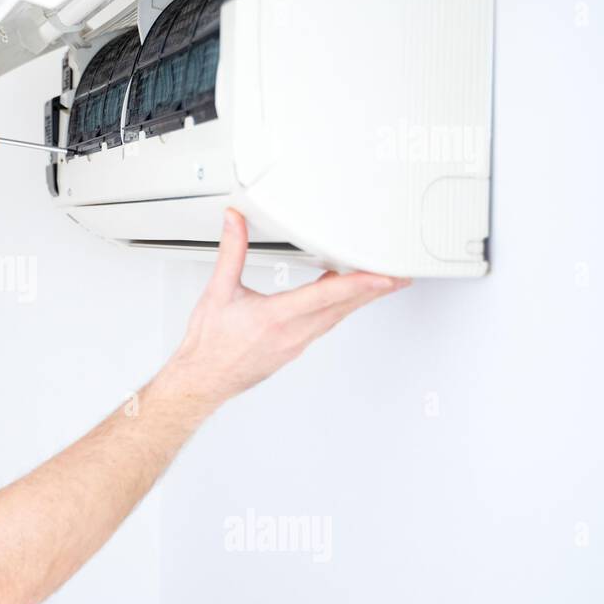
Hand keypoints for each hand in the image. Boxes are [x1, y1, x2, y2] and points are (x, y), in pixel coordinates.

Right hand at [161, 208, 409, 409]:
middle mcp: (292, 334)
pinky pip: (325, 326)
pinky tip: (342, 301)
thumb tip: (235, 222)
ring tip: (381, 284)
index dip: (359, 284)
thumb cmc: (209, 345)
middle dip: (374, 290)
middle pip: (343, 308)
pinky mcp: (294, 349)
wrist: (203, 380)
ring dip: (361, 300)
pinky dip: (340, 310)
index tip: (384, 276)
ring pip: (336, 318)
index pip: (326, 296)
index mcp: (275, 317)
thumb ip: (231, 253)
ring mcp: (296, 344)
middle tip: (400, 276)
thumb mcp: (218, 293)